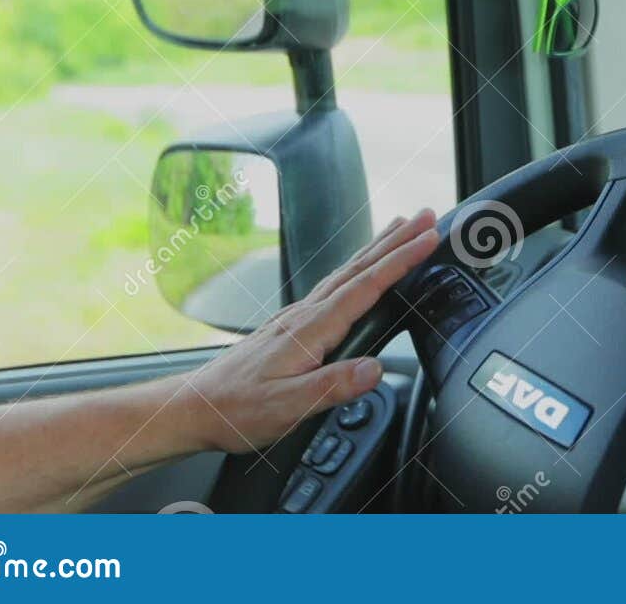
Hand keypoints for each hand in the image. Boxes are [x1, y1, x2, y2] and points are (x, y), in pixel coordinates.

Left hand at [178, 209, 438, 452]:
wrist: (196, 407)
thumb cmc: (237, 410)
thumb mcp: (287, 407)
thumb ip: (332, 386)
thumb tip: (375, 369)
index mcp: (311, 329)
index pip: (366, 286)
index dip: (400, 260)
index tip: (428, 238)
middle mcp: (306, 315)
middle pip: (360, 268)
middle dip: (397, 240)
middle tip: (427, 216)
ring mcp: (298, 317)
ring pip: (347, 273)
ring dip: (379, 248)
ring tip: (401, 228)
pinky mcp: (294, 325)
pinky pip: (335, 286)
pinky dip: (358, 268)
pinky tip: (360, 270)